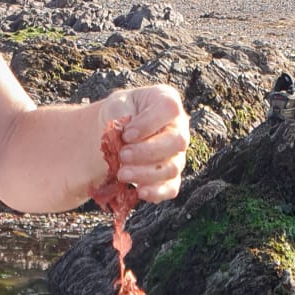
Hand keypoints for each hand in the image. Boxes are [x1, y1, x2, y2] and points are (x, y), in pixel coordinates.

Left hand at [99, 84, 189, 203]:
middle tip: (122, 155)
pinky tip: (139, 192)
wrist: (116, 132)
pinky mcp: (171, 177)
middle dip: (147, 152)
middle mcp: (179, 128)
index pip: (169, 108)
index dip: (149, 123)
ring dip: (145, 173)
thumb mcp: (117, 105)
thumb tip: (123, 136)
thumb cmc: (120, 113)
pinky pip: (171, 188)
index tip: (126, 134)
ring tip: (121, 174)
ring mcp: (177, 154)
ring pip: (172, 168)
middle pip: (176, 142)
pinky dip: (156, 192)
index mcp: (167, 103)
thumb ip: (121, 114)